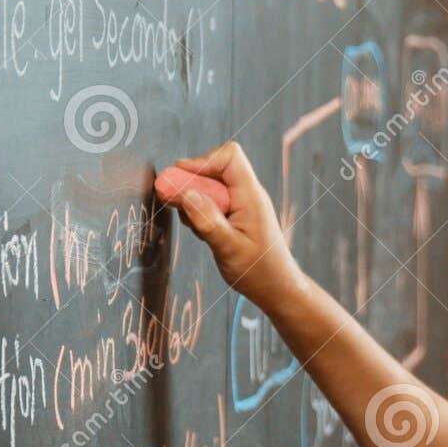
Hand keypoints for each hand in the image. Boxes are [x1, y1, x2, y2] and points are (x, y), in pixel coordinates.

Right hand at [162, 141, 301, 306]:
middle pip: (214, 169)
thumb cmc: (259, 272)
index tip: (181, 179)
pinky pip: (211, 202)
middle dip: (190, 182)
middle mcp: (246, 195)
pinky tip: (201, 232)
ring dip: (193, 200)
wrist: (276, 289)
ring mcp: (240, 205)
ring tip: (193, 226)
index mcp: (251, 197)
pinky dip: (199, 212)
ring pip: (209, 187)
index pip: (229, 157)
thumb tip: (186, 194)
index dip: (203, 162)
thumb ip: (208, 221)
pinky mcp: (234, 216)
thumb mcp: (230, 249)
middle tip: (171, 201)